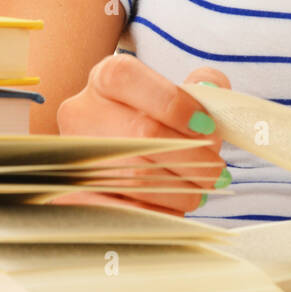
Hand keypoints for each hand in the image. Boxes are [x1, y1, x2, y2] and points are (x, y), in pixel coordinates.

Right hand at [50, 54, 231, 215]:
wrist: (125, 149)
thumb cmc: (160, 120)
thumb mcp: (181, 92)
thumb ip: (203, 85)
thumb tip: (210, 88)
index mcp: (106, 78)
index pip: (128, 79)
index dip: (173, 102)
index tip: (206, 126)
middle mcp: (82, 112)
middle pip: (139, 133)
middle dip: (190, 157)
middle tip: (217, 172)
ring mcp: (73, 155)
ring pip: (133, 176)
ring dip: (178, 190)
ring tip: (201, 193)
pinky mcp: (74, 195)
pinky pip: (120, 209)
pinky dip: (155, 212)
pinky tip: (176, 210)